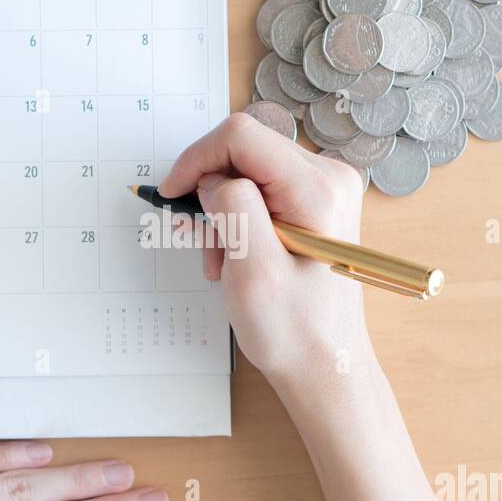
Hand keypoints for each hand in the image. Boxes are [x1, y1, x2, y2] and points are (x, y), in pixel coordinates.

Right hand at [160, 113, 369, 385]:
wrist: (325, 364)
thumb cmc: (293, 329)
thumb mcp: (253, 271)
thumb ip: (233, 208)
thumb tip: (212, 177)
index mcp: (319, 189)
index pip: (241, 136)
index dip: (196, 160)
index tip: (171, 196)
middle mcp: (329, 178)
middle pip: (244, 150)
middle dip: (210, 193)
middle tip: (202, 244)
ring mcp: (325, 189)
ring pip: (247, 171)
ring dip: (222, 212)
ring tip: (222, 261)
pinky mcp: (314, 203)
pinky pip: (259, 190)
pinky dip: (237, 219)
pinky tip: (237, 257)